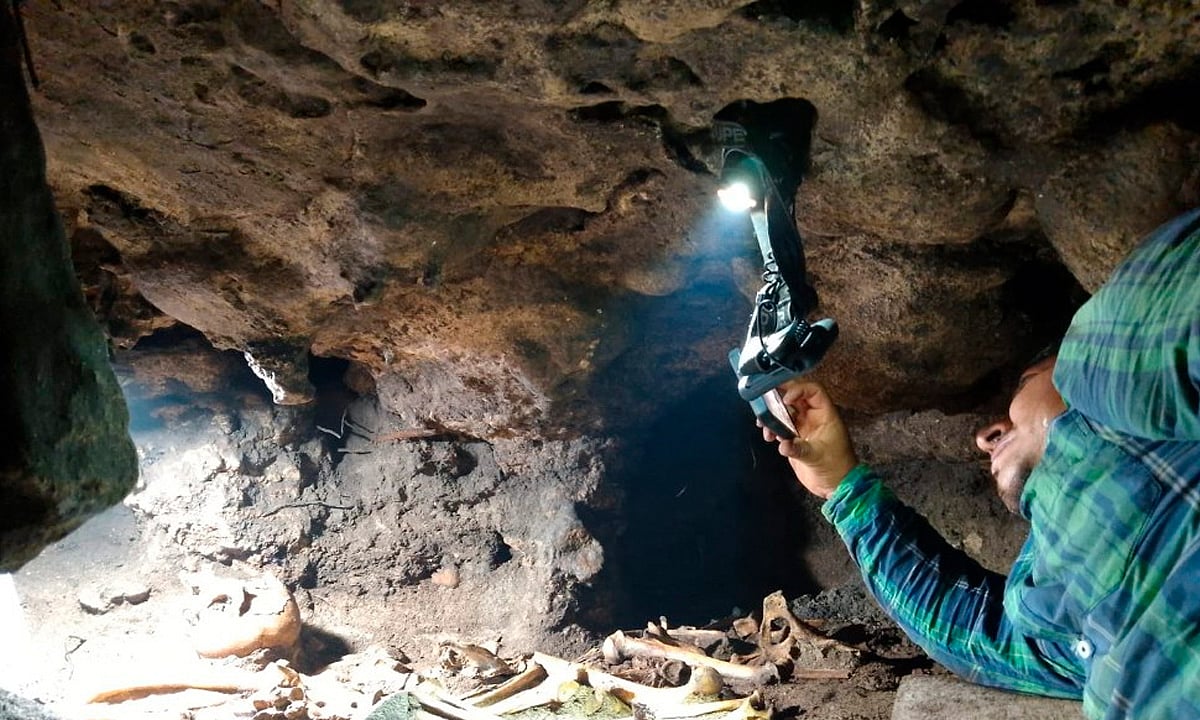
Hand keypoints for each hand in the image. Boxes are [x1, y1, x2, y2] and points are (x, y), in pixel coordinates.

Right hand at [761, 380, 858, 498]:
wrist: (835, 485)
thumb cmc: (836, 468)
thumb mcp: (817, 457)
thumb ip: (799, 449)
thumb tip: (783, 445)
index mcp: (825, 415)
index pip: (813, 391)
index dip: (799, 390)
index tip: (786, 399)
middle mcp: (814, 417)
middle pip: (796, 397)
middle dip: (780, 396)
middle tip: (765, 398)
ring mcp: (803, 427)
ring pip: (785, 411)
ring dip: (772, 414)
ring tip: (764, 424)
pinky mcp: (795, 437)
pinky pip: (780, 425)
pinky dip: (772, 428)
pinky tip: (769, 436)